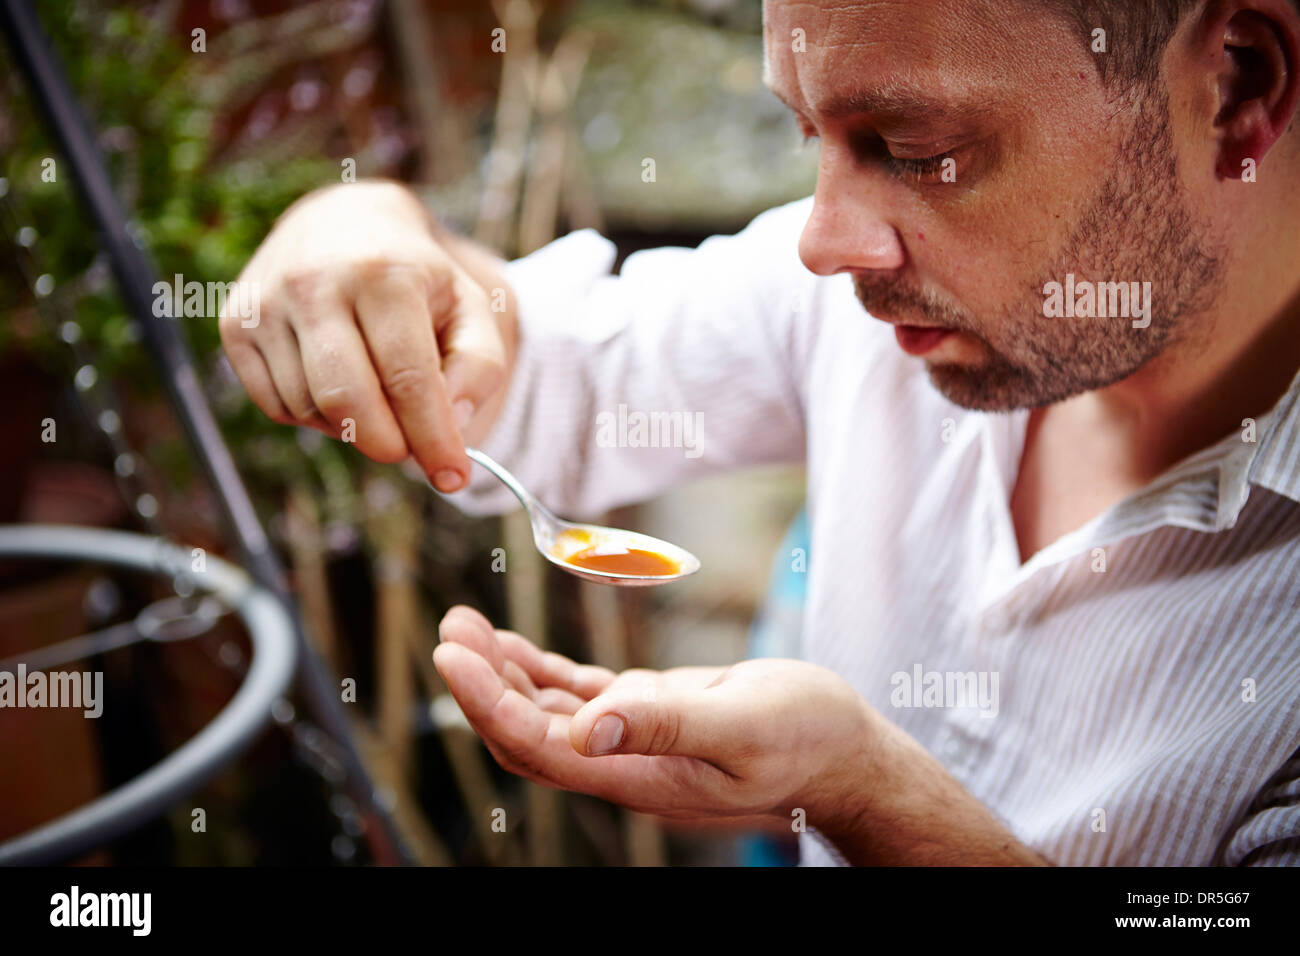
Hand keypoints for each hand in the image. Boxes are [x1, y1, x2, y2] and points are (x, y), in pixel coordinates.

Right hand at [218, 180, 514, 490]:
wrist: (343, 222)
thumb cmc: (416, 279)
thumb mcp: (470, 308)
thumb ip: (480, 366)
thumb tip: (450, 423)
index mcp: (383, 272)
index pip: (408, 378)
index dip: (432, 438)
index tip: (454, 479)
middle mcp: (315, 281)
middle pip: (347, 401)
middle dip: (388, 443)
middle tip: (410, 449)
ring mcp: (266, 301)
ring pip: (310, 408)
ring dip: (351, 425)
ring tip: (375, 390)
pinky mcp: (235, 323)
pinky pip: (276, 405)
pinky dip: (314, 415)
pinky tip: (335, 381)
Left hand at [432, 605, 875, 826]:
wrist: (842, 748)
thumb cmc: (806, 736)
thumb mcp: (745, 725)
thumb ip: (667, 724)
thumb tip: (587, 727)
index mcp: (640, 774)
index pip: (541, 746)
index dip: (489, 703)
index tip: (453, 656)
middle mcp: (625, 764)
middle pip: (529, 733)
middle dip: (483, 684)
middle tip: (451, 629)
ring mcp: (633, 741)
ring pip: (547, 714)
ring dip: (504, 673)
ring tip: (466, 626)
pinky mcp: (648, 715)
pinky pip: (578, 698)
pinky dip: (542, 672)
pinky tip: (517, 648)